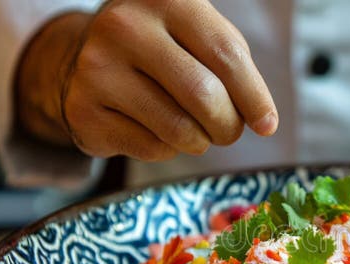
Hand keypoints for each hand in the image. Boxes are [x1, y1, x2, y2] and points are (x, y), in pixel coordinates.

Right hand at [16, 0, 276, 160]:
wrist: (85, 58)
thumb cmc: (164, 49)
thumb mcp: (200, 37)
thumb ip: (236, 68)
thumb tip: (264, 121)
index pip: (226, 55)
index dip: (255, 97)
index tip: (267, 125)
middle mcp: (125, 27)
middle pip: (204, 95)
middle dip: (228, 125)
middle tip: (228, 131)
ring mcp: (97, 68)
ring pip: (179, 129)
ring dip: (201, 141)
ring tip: (195, 129)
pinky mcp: (82, 110)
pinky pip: (151, 148)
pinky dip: (168, 149)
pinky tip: (157, 129)